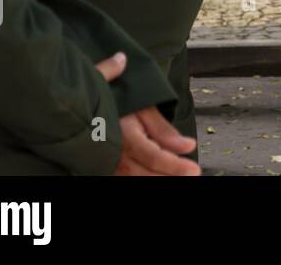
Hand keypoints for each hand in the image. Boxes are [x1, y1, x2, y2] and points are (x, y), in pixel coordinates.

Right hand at [94, 52, 199, 175]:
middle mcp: (113, 152)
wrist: (86, 102)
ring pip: (131, 178)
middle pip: (142, 173)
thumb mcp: (144, 108)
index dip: (174, 166)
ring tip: (180, 177)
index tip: (194, 169)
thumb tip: (188, 146)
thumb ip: (163, 130)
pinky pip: (123, 176)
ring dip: (156, 179)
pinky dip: (142, 176)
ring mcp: (106, 162)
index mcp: (125, 134)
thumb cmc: (119, 102)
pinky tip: (158, 175)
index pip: (152, 156)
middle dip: (168, 176)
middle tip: (191, 176)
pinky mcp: (103, 166)